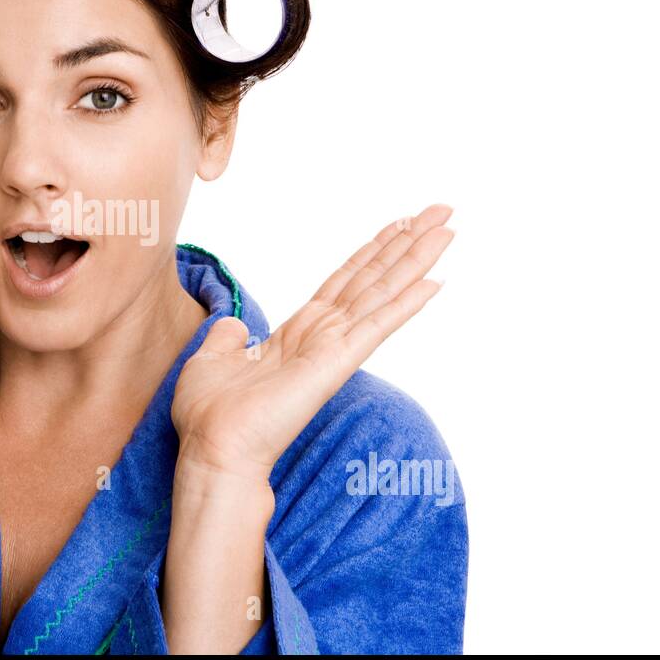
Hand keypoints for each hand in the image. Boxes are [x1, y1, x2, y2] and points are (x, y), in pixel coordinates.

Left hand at [171, 203, 454, 480]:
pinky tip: (434, 281)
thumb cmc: (210, 416)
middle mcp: (323, 337)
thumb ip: (227, 338)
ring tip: (449, 228)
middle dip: (408, 244)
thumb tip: (233, 324)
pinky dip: (406, 303)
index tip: (400, 223)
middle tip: (443, 210)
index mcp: (298, 334)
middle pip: (373, 279)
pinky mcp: (337, 364)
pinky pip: (377, 326)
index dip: (372, 251)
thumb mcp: (212, 360)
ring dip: (417, 260)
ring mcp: (334, 350)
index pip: (344, 282)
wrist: (212, 449)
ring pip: (383, 293)